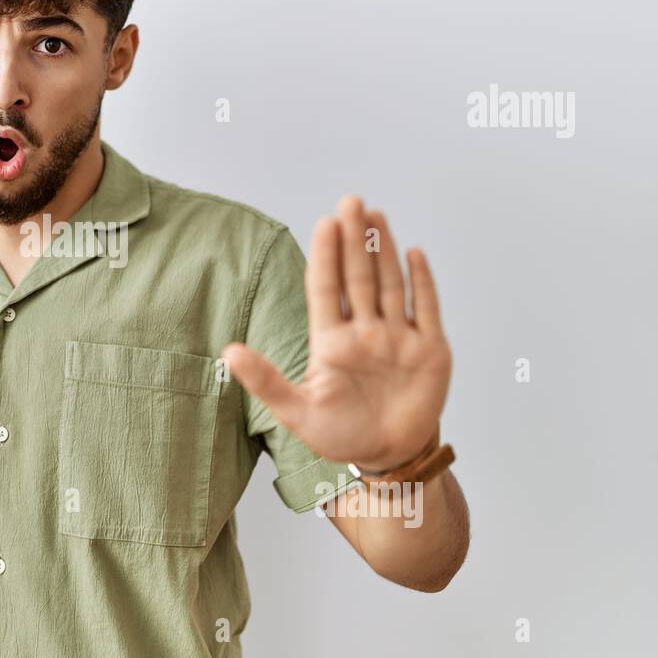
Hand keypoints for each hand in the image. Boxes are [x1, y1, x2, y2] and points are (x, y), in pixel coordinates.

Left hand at [223, 196, 451, 468]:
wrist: (388, 456)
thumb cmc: (341, 435)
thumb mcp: (297, 412)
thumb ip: (265, 381)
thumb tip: (227, 352)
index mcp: (332, 341)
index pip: (326, 288)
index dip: (326, 256)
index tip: (324, 224)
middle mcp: (365, 331)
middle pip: (359, 277)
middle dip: (355, 240)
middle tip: (350, 202)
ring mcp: (398, 337)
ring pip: (390, 284)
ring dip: (385, 250)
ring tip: (376, 216)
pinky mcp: (429, 349)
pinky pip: (426, 308)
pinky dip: (422, 282)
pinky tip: (414, 253)